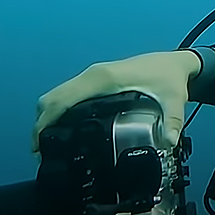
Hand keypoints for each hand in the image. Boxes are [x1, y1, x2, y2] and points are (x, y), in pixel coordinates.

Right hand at [33, 50, 199, 150]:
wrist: (176, 61)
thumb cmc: (170, 76)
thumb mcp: (173, 99)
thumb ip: (172, 120)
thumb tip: (170, 142)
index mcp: (102, 79)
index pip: (61, 100)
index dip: (44, 123)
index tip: (38, 147)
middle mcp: (92, 75)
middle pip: (52, 99)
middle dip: (41, 125)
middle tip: (41, 153)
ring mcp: (92, 76)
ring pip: (57, 96)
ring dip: (47, 118)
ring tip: (49, 146)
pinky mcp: (96, 80)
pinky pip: (68, 95)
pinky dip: (58, 111)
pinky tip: (65, 130)